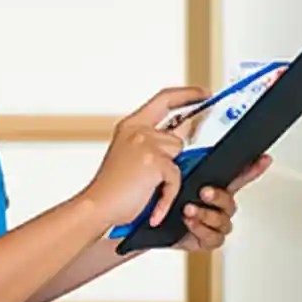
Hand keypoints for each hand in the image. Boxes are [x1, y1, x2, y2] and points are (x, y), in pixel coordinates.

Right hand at [83, 87, 208, 227]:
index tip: (203, 93)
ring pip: (178, 154)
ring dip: (169, 176)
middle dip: (174, 158)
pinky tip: (154, 207)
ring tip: (147, 190)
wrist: (97, 207)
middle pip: (176, 135)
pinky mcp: (154, 161)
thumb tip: (182, 135)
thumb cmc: (112, 189)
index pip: (164, 99)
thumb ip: (154, 142)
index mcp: (130, 126)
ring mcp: (146, 144)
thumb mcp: (131, 156)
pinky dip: (167, 196)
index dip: (187, 94)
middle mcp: (138, 130)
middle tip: (163, 171)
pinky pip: (176, 177)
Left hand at [175, 154, 271, 251]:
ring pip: (222, 221)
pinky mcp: (208, 240)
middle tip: (204, 192)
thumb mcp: (178, 178)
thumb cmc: (167, 200)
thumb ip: (190, 164)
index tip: (264, 159)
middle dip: (217, 196)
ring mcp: (215, 225)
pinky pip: (213, 237)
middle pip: (229, 201)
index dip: (253, 168)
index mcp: (217, 189)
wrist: (150, 226)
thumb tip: (191, 146)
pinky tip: (190, 222)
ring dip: (205, 214)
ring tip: (189, 209)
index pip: (239, 177)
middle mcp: (219, 207)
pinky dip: (201, 229)